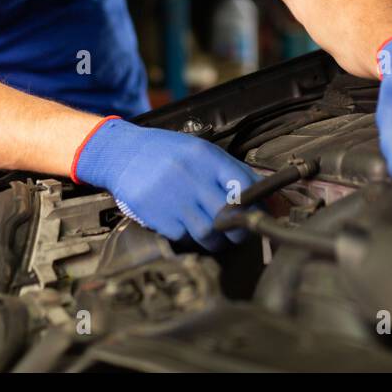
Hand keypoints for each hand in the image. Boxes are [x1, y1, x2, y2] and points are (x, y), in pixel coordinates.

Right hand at [71, 116, 258, 250]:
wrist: (122, 153)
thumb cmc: (167, 152)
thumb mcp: (201, 151)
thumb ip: (233, 171)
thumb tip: (269, 194)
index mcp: (206, 157)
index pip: (244, 186)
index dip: (256, 205)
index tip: (258, 213)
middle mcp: (191, 177)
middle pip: (229, 216)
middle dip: (239, 230)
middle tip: (238, 231)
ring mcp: (173, 198)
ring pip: (208, 233)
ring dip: (217, 240)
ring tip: (215, 235)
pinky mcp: (156, 216)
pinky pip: (183, 237)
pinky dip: (190, 238)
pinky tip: (188, 228)